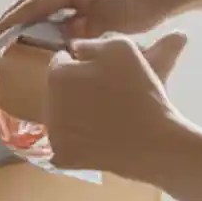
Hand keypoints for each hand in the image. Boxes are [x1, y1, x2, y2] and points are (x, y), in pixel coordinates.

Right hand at [0, 0, 178, 42]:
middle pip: (19, 6)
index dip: (4, 31)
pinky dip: (26, 18)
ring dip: (13, 24)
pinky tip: (20, 36)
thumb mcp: (106, 26)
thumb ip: (75, 33)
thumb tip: (48, 43)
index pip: (25, 11)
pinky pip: (35, 2)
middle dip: (3, 29)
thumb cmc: (135, 9)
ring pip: (24, 4)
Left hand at [44, 32, 189, 178]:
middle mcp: (47, 102)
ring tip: (105, 117)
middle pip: (58, 89)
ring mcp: (52, 132)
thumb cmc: (141, 91)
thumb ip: (93, 44)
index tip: (104, 74)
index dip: (83, 65)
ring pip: (59, 115)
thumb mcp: (122, 49)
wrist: (154, 143)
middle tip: (106, 95)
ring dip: (75, 112)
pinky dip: (77, 139)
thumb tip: (75, 48)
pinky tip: (100, 137)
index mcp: (58, 74)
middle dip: (76, 88)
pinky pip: (64, 141)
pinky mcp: (61, 156)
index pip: (62, 61)